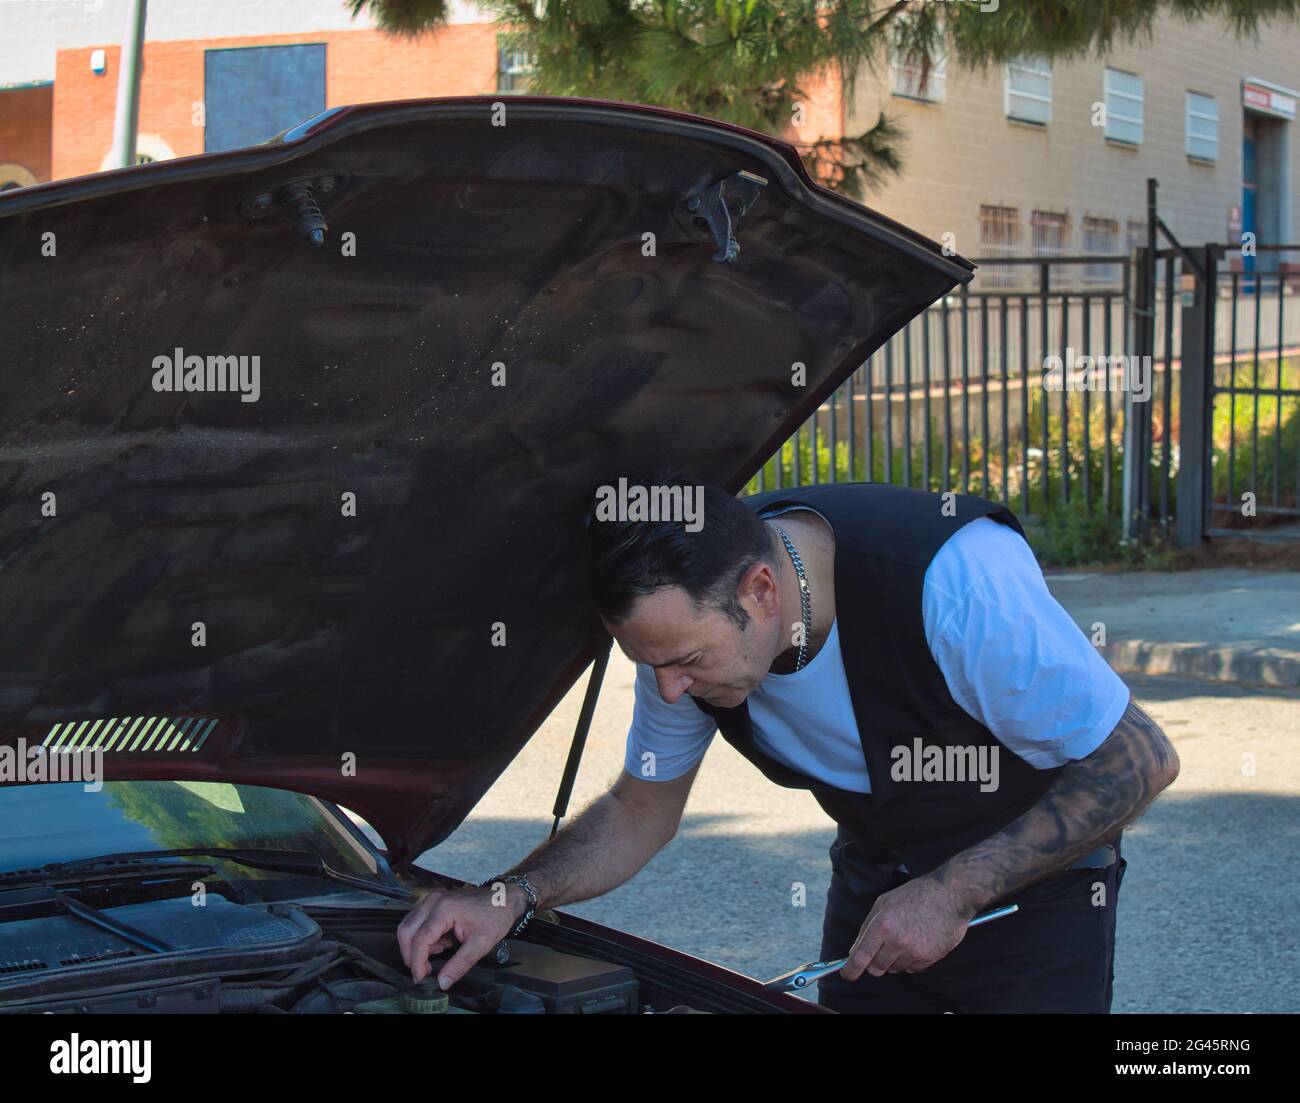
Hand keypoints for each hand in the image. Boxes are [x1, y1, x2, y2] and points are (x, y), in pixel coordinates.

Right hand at [396, 884, 525, 987]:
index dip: (417, 962)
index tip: (420, 978)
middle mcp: (434, 901)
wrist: (505, 898)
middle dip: (410, 955)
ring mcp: (433, 898)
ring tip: (440, 952)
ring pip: (409, 925)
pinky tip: (442, 942)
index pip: (419, 940)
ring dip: (417, 945)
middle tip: (423, 971)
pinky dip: (423, 936)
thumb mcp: (480, 944)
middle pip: (407, 931)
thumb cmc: (495, 915)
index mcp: (444, 909)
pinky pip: (418, 921)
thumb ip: (459, 965)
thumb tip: (442, 982)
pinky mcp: (435, 901)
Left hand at [840, 875, 971, 980]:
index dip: (851, 970)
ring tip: (906, 937)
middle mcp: (896, 941)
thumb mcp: (885, 902)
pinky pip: (912, 969)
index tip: (847, 975)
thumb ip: (868, 926)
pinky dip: (911, 960)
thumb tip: (856, 949)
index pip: (860, 957)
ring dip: (895, 959)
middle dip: (875, 963)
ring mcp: (914, 951)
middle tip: (882, 950)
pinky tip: (919, 942)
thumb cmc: (915, 895)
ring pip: (894, 969)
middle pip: (876, 968)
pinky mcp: (930, 958)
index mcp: (882, 925)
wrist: (950, 894)